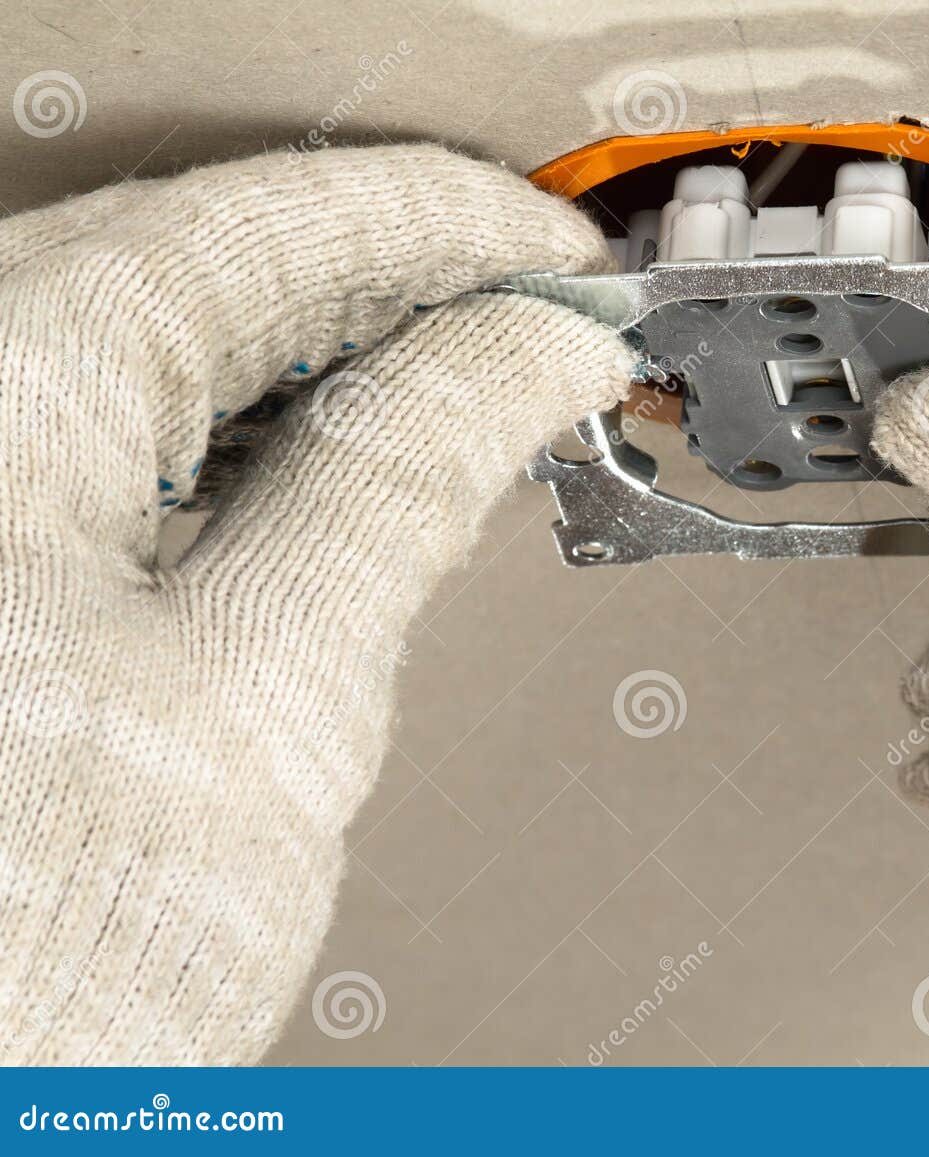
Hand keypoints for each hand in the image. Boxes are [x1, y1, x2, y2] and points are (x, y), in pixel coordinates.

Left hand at [0, 145, 631, 1062]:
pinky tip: (340, 458)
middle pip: (209, 273)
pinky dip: (258, 436)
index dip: (440, 226)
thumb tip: (527, 352)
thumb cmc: (26, 957)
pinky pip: (128, 437)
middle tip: (545, 313)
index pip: (258, 231)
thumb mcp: (274, 685)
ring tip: (474, 378)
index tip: (555, 249)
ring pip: (170, 352)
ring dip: (334, 358)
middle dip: (398, 286)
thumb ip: (405, 477)